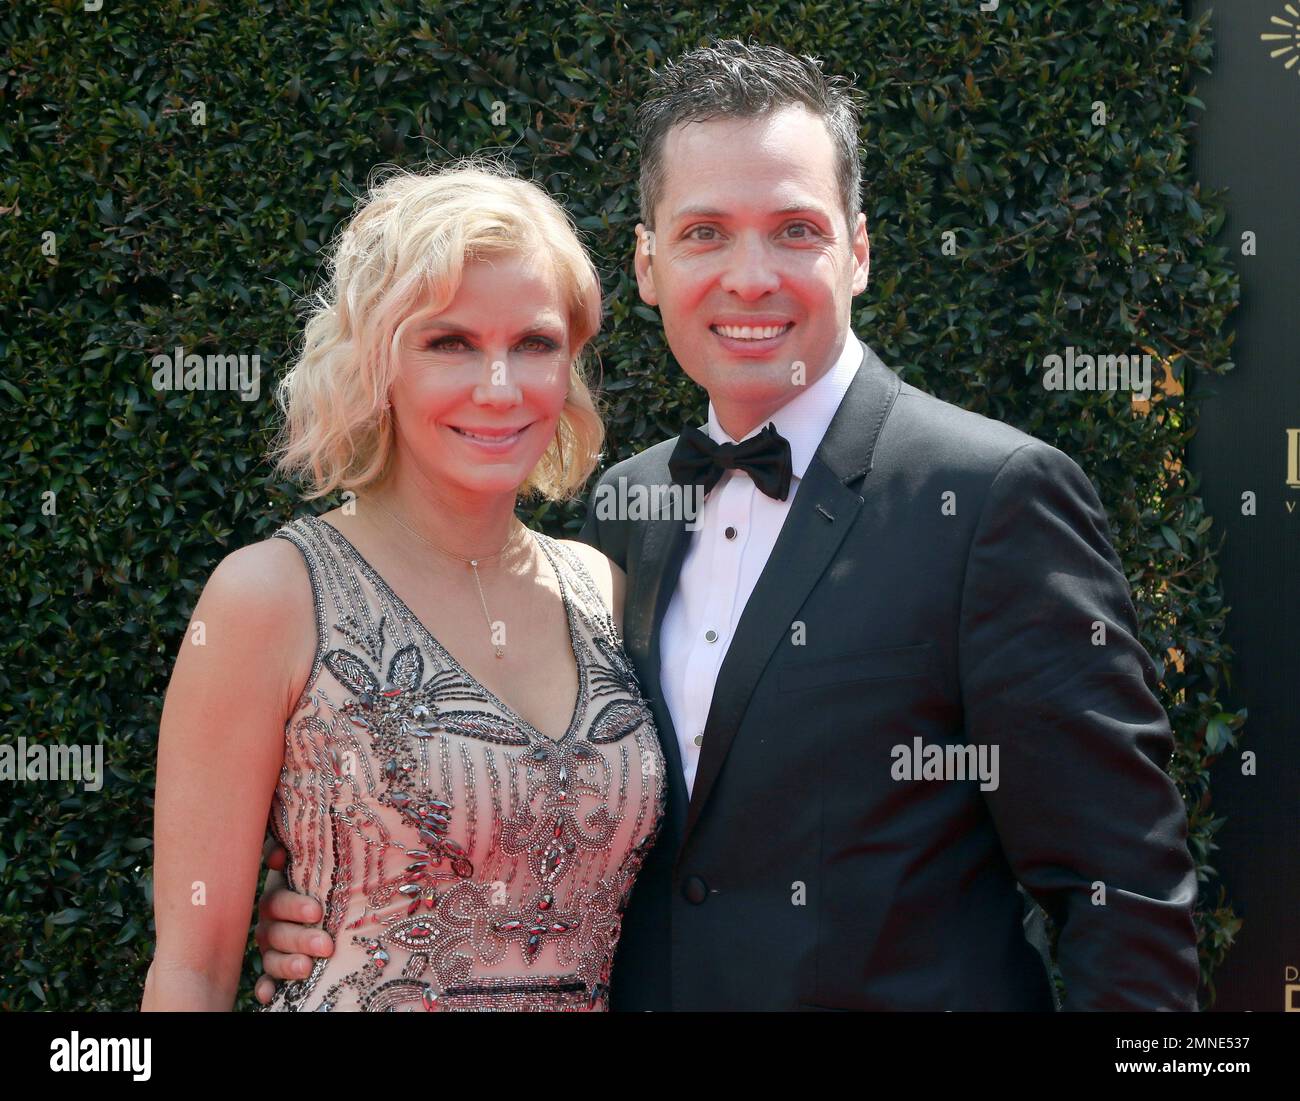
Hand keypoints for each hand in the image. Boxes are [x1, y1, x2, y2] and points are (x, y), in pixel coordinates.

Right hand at [253, 836, 333, 1004]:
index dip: (293, 907)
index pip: (276, 902)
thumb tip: (278, 854)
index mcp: (278, 898)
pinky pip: (266, 980)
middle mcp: (271, 923)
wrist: (330, 906)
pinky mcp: (275, 970)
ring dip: (288, 964)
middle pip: (277, 932)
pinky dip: (267, 987)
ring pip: (273, 957)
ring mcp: (272, 948)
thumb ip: (295, 852)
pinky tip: (269, 996)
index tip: (317, 912)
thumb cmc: (323, 881)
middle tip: (326, 945)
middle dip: (301, 939)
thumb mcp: (313, 866)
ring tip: (307, 969)